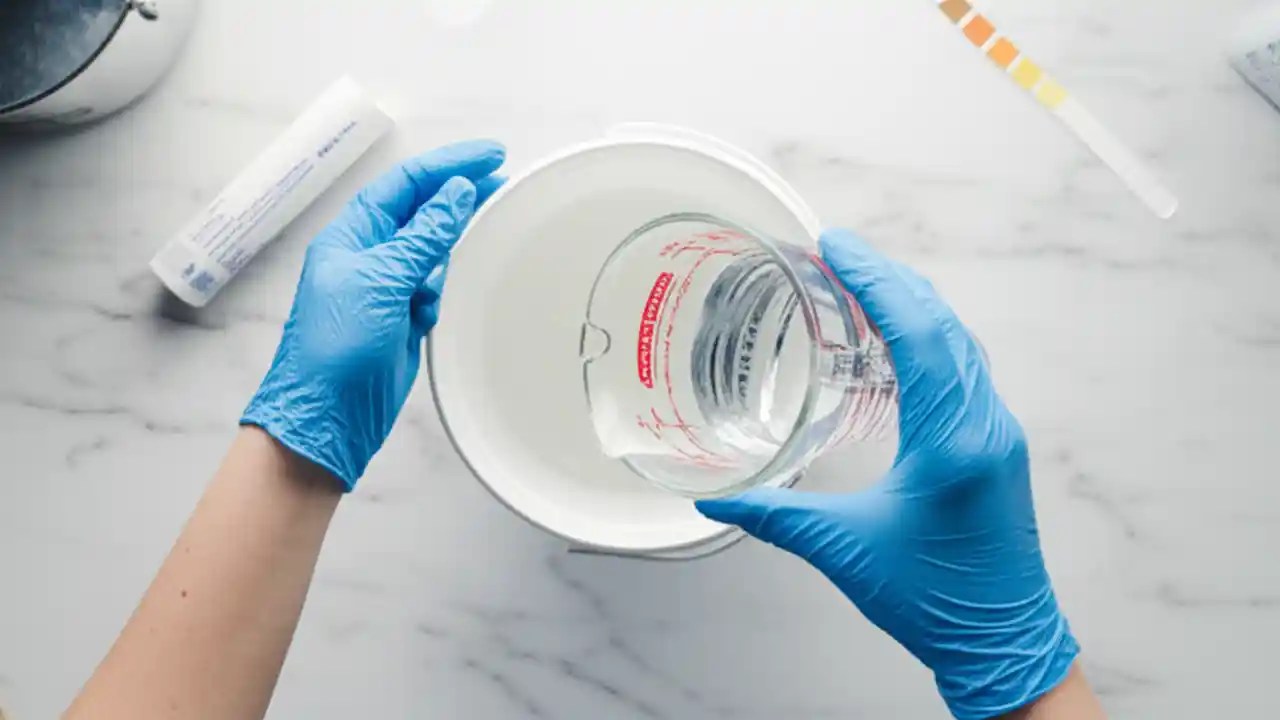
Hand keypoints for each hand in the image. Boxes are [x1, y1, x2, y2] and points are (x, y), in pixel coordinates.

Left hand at [242, 141, 505, 489]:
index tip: (490, 156)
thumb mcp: (380, 279)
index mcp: (352, 235)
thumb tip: (457, 194)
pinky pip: (434, 289)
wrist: (327, 417)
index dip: (448, 166)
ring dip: (455, 239)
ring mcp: (385, 289)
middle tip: (503, 180)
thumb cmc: (336, 347)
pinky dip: (445, 288)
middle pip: (421, 210)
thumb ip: (422, 236)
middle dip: (459, 194)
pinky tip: (451, 294)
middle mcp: (368, 256)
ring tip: (489, 226)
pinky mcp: (401, 320)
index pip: (406, 184)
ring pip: (430, 249)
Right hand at [696, 230, 1078, 718]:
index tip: (837, 246)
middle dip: (890, 278)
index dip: (875, 280)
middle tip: (838, 252)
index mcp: (953, 439)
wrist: (1005, 643)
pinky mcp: (997, 447)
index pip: (917, 332)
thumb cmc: (938, 602)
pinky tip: (899, 340)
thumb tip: (716, 497)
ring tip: (862, 282)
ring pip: (959, 344)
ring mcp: (998, 433)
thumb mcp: (846, 552)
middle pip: (942, 324)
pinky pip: (965, 369)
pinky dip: (930, 338)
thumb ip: (778, 517)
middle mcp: (985, 424)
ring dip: (913, 304)